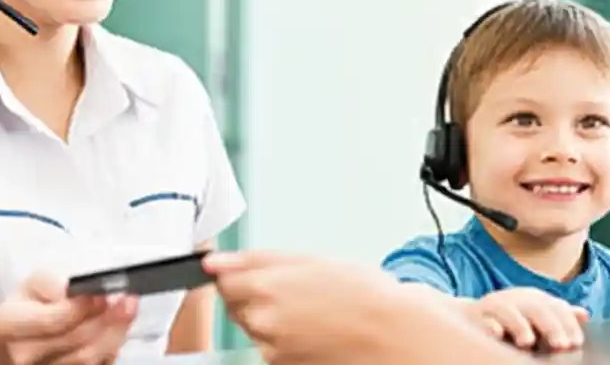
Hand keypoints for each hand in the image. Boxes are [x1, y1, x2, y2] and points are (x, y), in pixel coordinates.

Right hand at [0, 271, 138, 364]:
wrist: (13, 343)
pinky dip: (109, 349)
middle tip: (128, 300)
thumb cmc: (27, 309)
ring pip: (89, 358)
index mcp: (10, 323)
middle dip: (108, 319)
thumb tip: (72, 290)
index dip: (81, 308)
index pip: (51, 321)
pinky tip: (116, 331)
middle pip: (77, 340)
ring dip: (114, 333)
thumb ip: (51, 281)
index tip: (102, 294)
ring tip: (128, 310)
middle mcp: (25, 354)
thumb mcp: (32, 285)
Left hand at [206, 251, 511, 364]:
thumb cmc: (361, 294)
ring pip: (257, 328)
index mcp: (264, 288)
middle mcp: (262, 322)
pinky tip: (318, 329)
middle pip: (237, 305)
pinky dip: (288, 339)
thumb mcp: (311, 260)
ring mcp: (272, 350)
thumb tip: (215, 263)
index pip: (223, 280)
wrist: (394, 335)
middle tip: (296, 290)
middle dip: (257, 295)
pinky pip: (273, 349)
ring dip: (274, 318)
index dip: (239, 273)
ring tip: (315, 310)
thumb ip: (255, 259)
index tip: (254, 273)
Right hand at [467, 287, 587, 350]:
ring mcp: (495, 306)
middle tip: (561, 345)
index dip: (567, 324)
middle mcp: (516, 300)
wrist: (475, 317)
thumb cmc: (515, 322)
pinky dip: (489, 325)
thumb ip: (560, 318)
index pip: (556, 307)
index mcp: (536, 300)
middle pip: (537, 309)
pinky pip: (483, 319)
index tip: (576, 343)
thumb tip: (584, 314)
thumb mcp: (539, 319)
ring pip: (509, 312)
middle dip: (550, 326)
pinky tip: (496, 334)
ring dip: (519, 326)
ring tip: (528, 342)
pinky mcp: (476, 316)